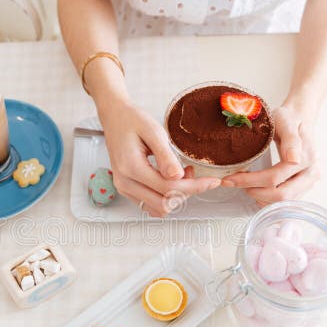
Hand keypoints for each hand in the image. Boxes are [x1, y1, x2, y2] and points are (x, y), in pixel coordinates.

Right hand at [97, 98, 220, 216]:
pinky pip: (151, 205)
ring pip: (158, 208)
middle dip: (186, 192)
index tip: (212, 181)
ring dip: (176, 197)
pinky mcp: (127, 190)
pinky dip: (165, 197)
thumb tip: (178, 177)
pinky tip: (171, 181)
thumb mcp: (153, 131)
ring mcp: (124, 189)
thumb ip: (165, 156)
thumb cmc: (132, 120)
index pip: (168, 188)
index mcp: (131, 167)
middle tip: (193, 172)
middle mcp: (125, 183)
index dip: (194, 187)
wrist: (114, 118)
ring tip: (182, 174)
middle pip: (164, 203)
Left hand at [220, 102, 319, 204]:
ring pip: (283, 203)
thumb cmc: (289, 119)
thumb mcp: (286, 121)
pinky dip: (268, 199)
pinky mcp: (303, 187)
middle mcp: (311, 174)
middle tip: (236, 183)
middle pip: (281, 196)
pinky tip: (258, 189)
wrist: (299, 119)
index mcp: (306, 158)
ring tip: (246, 186)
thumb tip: (294, 160)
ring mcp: (309, 182)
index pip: (275, 177)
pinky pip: (285, 202)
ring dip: (261, 198)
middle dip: (255, 192)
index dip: (250, 181)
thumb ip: (291, 139)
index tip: (230, 179)